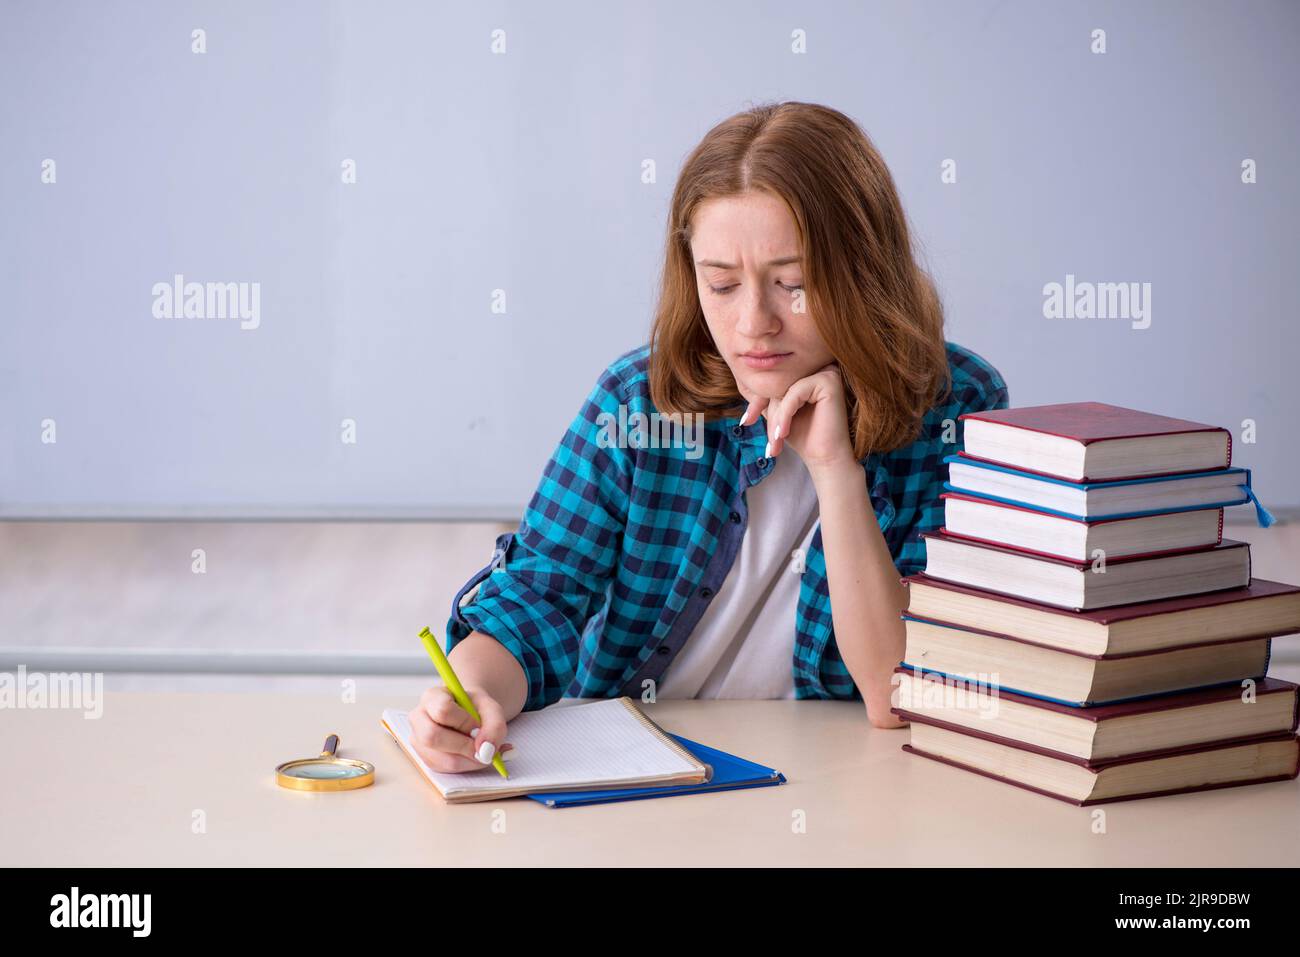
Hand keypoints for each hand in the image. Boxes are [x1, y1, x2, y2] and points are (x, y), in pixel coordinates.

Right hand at [408, 685, 513, 772]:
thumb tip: (486, 751)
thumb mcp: (491, 709)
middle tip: (483, 746)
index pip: (442, 710)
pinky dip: (467, 766)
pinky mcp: (426, 758)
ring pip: (441, 758)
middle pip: (432, 737)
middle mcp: (419, 718)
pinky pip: (446, 769)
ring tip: (483, 750)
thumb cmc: (476, 709)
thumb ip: (494, 726)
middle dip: (464, 746)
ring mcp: (419, 740)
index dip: (464, 722)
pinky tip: (475, 755)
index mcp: (432, 697)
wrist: (469, 714)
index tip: (478, 726)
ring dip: (469, 759)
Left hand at [739, 363, 855, 474]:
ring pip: (785, 389)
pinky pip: (795, 392)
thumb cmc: (804, 437)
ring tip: (776, 441)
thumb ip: (765, 397)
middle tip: (766, 441)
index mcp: (808, 373)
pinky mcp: (829, 379)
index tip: (745, 422)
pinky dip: (785, 414)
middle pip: (779, 385)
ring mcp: (825, 371)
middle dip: (768, 414)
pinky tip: (783, 433)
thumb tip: (740, 380)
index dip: (757, 402)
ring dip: (776, 418)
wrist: (827, 458)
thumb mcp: (777, 413)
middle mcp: (818, 368)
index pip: (774, 382)